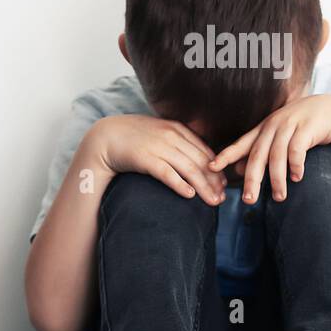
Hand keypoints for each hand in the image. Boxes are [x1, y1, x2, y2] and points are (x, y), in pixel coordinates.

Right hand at [87, 116, 225, 203]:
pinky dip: (180, 184)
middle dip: (215, 181)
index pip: (205, 151)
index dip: (218, 169)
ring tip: (213, 201)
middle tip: (223, 198)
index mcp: (177, 129)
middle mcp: (171, 136)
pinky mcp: (145, 159)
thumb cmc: (134, 138)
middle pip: (201, 161)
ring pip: (189, 169)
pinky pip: (167, 173)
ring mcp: (159, 147)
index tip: (225, 185)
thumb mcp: (160, 133)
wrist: (105, 136)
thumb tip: (195, 159)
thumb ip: (177, 141)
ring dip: (204, 187)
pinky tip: (190, 195)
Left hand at [210, 96, 330, 203]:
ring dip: (277, 179)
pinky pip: (297, 149)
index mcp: (262, 129)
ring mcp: (289, 125)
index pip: (241, 144)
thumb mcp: (277, 137)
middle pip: (258, 155)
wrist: (329, 109)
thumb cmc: (300, 127)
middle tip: (249, 200)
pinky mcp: (306, 128)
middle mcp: (272, 126)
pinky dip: (296, 165)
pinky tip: (297, 178)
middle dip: (253, 179)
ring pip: (277, 156)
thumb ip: (259, 152)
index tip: (211, 167)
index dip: (226, 155)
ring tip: (279, 197)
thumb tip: (238, 170)